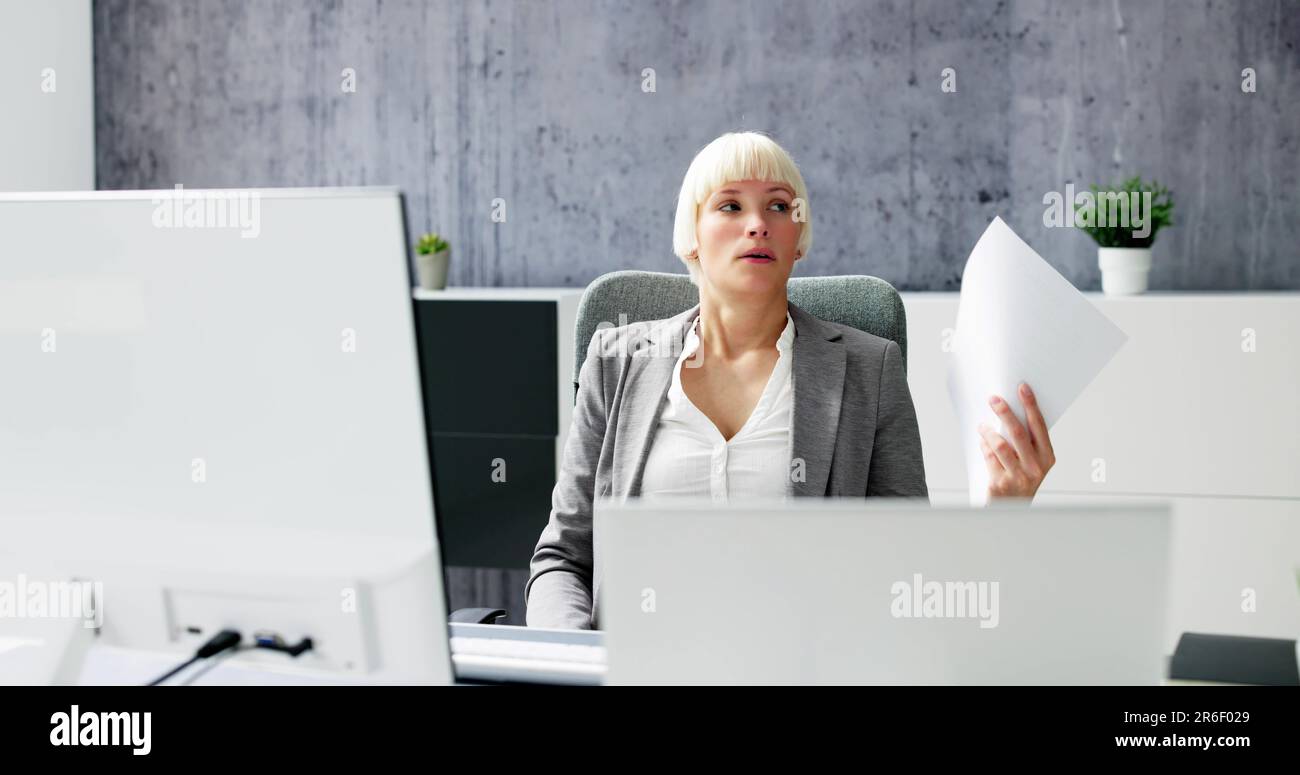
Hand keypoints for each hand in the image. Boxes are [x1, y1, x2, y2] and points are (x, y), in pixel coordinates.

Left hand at [977, 382, 1055, 500]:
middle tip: (994, 399)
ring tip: (982, 425)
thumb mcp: (1032, 460)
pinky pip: (988, 457)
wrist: (1013, 508)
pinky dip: (983, 445)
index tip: (1022, 388)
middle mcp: (1036, 467)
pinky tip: (981, 440)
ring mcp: (1018, 476)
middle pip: (1018, 432)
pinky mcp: (1000, 483)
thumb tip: (1009, 411)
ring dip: (988, 431)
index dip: (1031, 405)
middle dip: (1005, 412)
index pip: (1039, 425)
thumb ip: (1026, 440)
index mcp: (1047, 457)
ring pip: (1000, 444)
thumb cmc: (1023, 478)